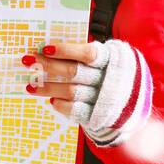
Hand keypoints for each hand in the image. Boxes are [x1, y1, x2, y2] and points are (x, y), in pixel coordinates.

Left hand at [23, 39, 153, 146]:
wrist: (136, 105)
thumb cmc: (116, 74)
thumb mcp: (112, 59)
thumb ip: (91, 54)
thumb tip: (53, 49)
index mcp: (114, 60)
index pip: (87, 53)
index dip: (66, 50)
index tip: (44, 47)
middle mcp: (109, 79)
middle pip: (73, 72)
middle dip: (48, 66)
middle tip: (28, 60)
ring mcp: (104, 99)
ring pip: (70, 91)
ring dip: (48, 87)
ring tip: (30, 85)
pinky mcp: (99, 116)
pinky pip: (76, 111)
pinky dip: (62, 105)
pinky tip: (51, 100)